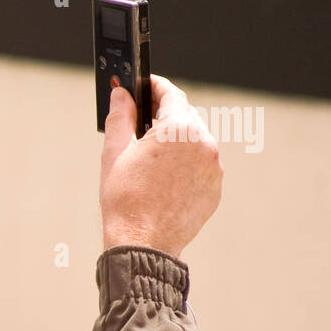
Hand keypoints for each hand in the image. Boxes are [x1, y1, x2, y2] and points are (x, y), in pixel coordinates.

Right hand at [99, 73, 222, 258]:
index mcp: (179, 129)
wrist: (144, 244)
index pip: (171, 94)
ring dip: (176, 142)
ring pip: (195, 141)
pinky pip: (201, 165)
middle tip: (141, 124)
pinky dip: (186, 164)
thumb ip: (120, 116)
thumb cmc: (126, 200)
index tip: (144, 85)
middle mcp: (204, 143)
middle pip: (185, 117)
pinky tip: (164, 178)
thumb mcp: (115, 153)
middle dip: (164, 117)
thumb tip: (121, 94)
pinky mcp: (215, 187)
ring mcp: (214, 167)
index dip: (155, 87)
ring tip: (151, 158)